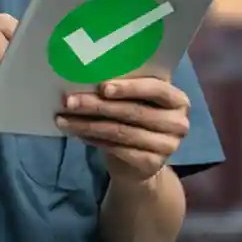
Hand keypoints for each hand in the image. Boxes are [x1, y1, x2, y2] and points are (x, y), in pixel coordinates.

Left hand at [55, 76, 189, 183]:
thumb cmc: (136, 122)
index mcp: (177, 100)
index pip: (155, 89)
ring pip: (120, 131)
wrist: (139, 166)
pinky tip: (76, 133)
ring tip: (63, 119)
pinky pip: (116, 148)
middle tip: (69, 101)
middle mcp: (178, 123)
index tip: (101, 87)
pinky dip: (93, 139)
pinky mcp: (151, 164)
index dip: (129, 88)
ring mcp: (167, 146)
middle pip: (132, 111)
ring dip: (87, 124)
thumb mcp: (137, 102)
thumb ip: (124, 90)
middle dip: (97, 105)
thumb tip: (86, 76)